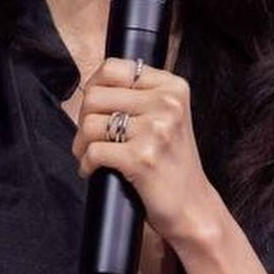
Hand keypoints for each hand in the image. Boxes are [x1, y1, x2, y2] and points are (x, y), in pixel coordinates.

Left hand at [72, 57, 216, 243]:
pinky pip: (94, 151)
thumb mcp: (167, 115)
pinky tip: (92, 169)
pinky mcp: (142, 158)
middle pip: (95, 95)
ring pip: (90, 123)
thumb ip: (140, 94)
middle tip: (89, 136)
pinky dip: (86, 163)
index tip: (93, 105)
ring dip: (80, 143)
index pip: (113, 67)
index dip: (94, 85)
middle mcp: (167, 103)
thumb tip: (93, 84)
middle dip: (83, 118)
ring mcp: (155, 130)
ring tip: (88, 154)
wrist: (193, 206)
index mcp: (172, 86)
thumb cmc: (173, 161)